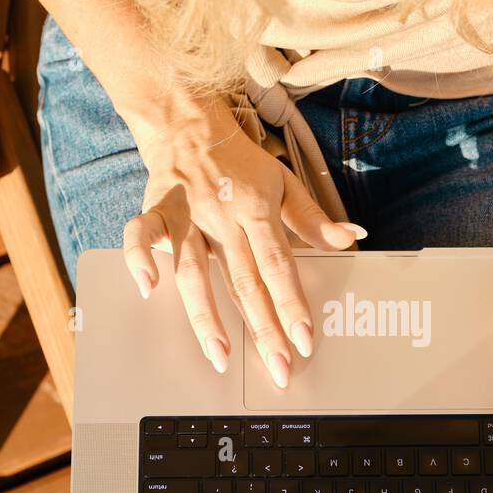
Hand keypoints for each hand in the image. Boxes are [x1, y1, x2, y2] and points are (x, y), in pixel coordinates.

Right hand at [122, 111, 364, 386]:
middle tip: (277, 369)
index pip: (279, 265)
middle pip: (243, 280)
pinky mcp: (155, 210)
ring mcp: (186, 215)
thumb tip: (353, 237)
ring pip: (194, 272)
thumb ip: (314, 218)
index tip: (303, 340)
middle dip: (262, 328)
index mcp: (257, 209)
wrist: (190, 122)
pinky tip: (146, 289)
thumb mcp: (284, 183)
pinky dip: (140, 259)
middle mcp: (222, 216)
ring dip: (206, 316)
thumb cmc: (241, 162)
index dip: (292, 303)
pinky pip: (141, 236)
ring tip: (221, 357)